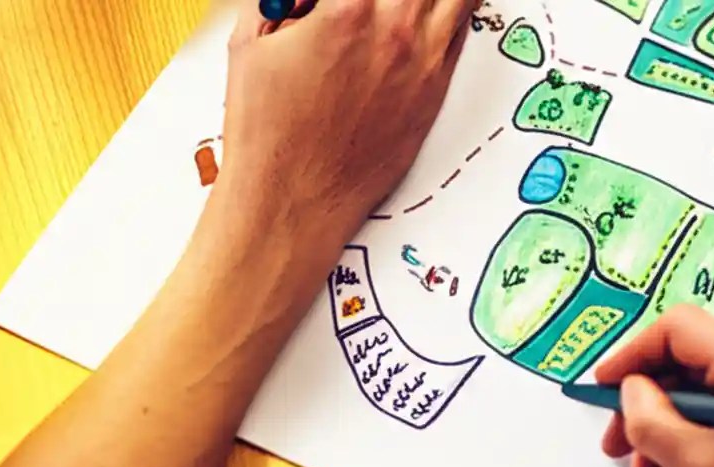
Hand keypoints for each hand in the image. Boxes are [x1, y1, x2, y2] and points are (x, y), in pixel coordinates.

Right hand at [218, 0, 473, 244]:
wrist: (295, 200)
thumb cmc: (270, 133)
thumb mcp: (252, 43)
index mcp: (348, 8)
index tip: (319, 4)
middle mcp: (396, 32)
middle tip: (362, 7)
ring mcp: (424, 63)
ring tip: (398, 8)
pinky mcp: (436, 93)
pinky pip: (461, 32)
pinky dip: (446, 14)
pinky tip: (423, 17)